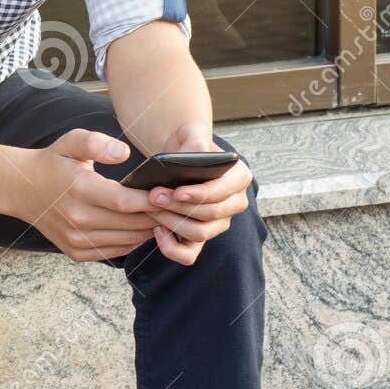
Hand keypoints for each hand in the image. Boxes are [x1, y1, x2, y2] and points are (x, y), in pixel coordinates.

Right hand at [14, 129, 156, 261]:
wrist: (21, 189)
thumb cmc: (52, 163)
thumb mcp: (70, 142)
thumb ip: (96, 143)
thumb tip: (123, 153)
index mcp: (79, 190)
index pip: (125, 202)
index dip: (152, 200)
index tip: (168, 192)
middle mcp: (78, 220)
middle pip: (132, 223)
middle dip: (157, 214)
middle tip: (173, 204)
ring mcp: (77, 239)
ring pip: (128, 239)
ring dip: (149, 229)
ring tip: (161, 215)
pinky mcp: (77, 251)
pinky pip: (117, 251)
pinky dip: (133, 241)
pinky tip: (139, 226)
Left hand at [144, 122, 252, 265]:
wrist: (179, 157)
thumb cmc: (187, 145)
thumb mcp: (192, 134)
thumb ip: (196, 142)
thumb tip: (194, 156)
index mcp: (238, 177)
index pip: (223, 193)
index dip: (199, 195)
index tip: (175, 192)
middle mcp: (234, 202)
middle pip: (211, 215)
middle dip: (179, 207)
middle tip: (153, 196)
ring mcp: (219, 222)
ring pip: (200, 233)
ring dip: (172, 222)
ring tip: (151, 207)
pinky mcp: (201, 235)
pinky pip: (189, 255)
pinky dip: (171, 248)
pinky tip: (156, 230)